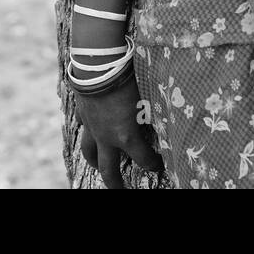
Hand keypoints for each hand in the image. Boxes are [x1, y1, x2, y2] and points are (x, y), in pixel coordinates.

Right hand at [75, 74, 163, 188]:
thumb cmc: (127, 79)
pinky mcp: (82, 111)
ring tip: (99, 166)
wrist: (97, 63)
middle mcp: (106, 136)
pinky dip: (89, 131)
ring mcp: (91, 125)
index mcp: (126, 136)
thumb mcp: (148, 98)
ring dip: (95, 162)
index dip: (154, 165)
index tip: (160, 165)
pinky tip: (92, 128)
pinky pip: (83, 126)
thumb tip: (171, 118)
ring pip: (89, 152)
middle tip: (121, 190)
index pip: (143, 160)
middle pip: (108, 169)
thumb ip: (157, 113)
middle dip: (115, 183)